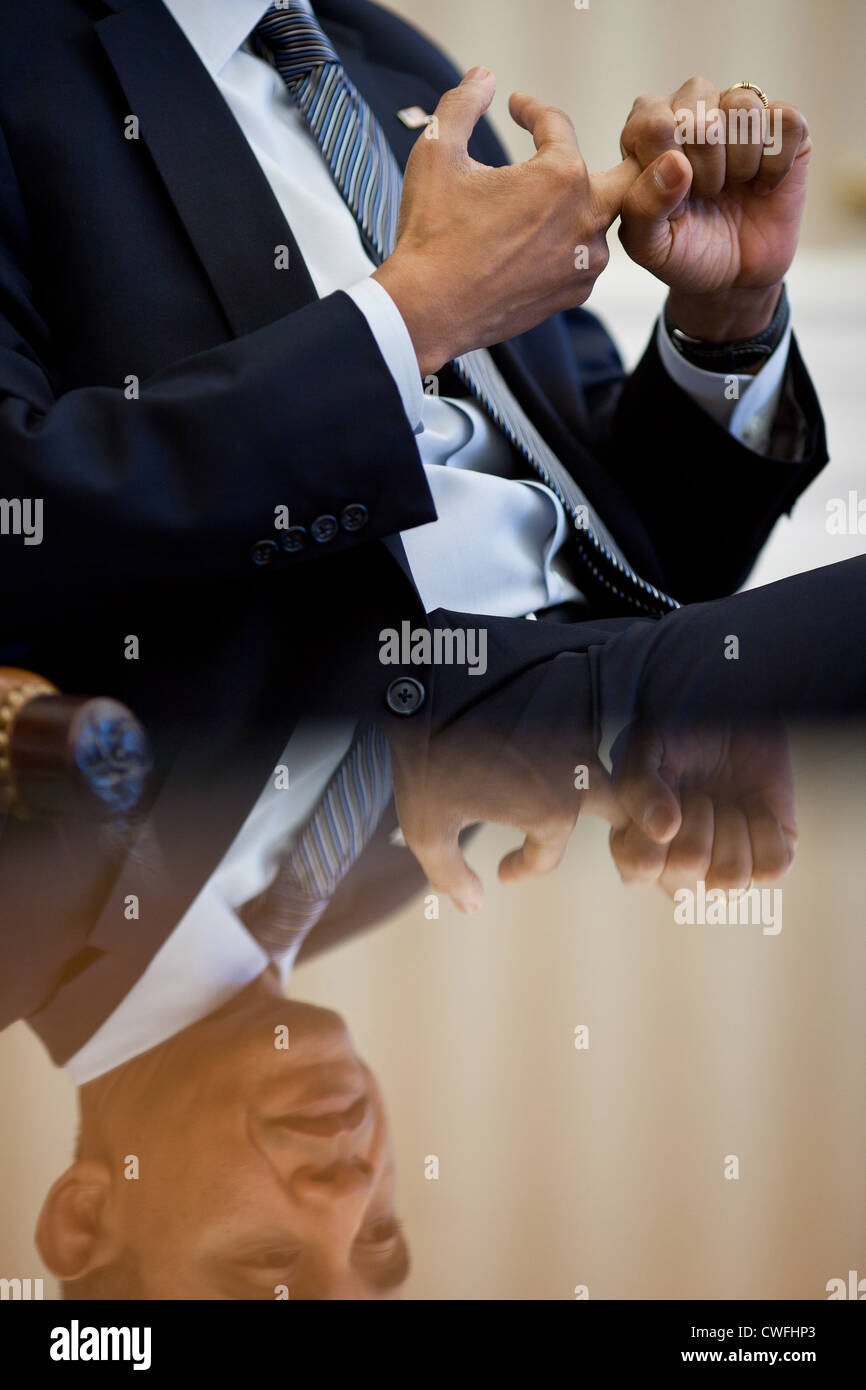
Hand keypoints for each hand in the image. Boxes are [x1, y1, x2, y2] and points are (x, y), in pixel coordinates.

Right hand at [374, 69, 638, 375]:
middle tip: (597, 149)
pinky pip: (585, 261)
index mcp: (560, 174)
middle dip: (611, 156)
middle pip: (623, 175)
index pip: (557, 126)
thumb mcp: (438, 151)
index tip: (517, 109)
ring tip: (565, 201)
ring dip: (585, 207)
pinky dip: (572, 247)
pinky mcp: (573, 293)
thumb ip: (463, 104)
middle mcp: (585, 216)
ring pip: (603, 222)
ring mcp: (583, 261)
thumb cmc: (432, 233)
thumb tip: (483, 78)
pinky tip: (549, 244)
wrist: (428, 311)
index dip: (532, 111)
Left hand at [387, 668, 626, 913]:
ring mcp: (583, 732)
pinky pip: (594, 726)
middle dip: (613, 830)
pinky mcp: (575, 697)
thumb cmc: (426, 756)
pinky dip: (584, 740)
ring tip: (570, 786)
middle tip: (585, 833)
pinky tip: (556, 744)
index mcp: (552, 814)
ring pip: (611, 767)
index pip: (548, 857)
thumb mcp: (425, 826)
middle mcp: (580, 777)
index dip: (521, 869)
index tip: (501, 871)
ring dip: (601, 782)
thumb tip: (473, 904)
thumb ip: (451, 874)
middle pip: (617, 812)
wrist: (427, 679)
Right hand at [608, 721, 797, 896]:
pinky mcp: (768, 861)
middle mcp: (676, 870)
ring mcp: (722, 869)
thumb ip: (638, 786)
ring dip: (732, 828)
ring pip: (730, 882)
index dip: (656, 828)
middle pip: (687, 874)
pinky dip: (766, 828)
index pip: (639, 867)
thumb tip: (662, 830)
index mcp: (636, 848)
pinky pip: (772, 868)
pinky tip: (754, 807)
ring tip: (726, 803)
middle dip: (697, 819)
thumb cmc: (680, 733)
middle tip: (699, 793)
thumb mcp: (646, 746)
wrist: (736, 714)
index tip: (664, 790)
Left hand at [618, 76, 810, 339]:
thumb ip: (643, 207)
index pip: (654, 125)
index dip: (671, 172)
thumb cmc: (684, 251)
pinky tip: (764, 184)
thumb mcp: (649, 246)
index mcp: (648, 129)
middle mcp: (690, 105)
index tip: (676, 202)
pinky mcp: (783, 122)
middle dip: (707, 172)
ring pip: (744, 108)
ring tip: (734, 186)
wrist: (733, 275)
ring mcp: (737, 109)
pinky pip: (786, 122)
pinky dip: (776, 165)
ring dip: (742, 164)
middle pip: (701, 116)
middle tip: (708, 196)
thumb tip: (674, 164)